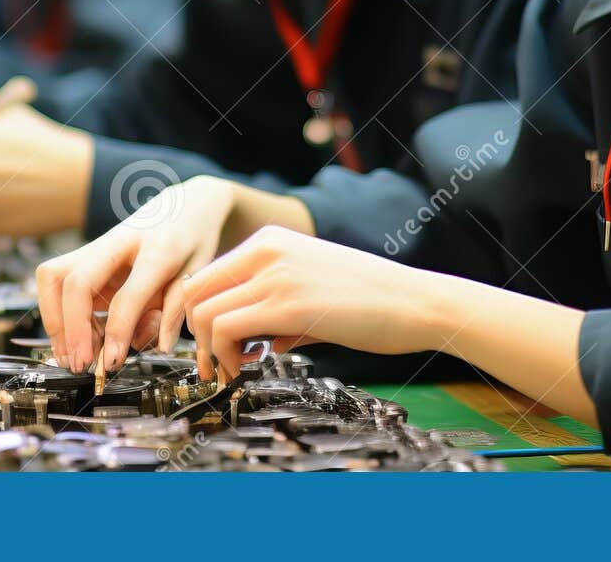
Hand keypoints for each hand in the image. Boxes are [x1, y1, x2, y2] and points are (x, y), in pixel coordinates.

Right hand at [35, 175, 237, 372]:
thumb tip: (160, 347)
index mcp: (158, 248)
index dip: (117, 332)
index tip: (112, 362)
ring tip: (74, 354)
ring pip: (53, 278)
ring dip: (56, 321)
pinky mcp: (86, 257)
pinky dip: (60, 314)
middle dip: (71, 327)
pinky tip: (82, 338)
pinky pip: (58, 283)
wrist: (184, 204)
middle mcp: (119, 242)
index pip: (128, 295)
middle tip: (80, 362)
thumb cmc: (193, 239)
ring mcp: (98, 247)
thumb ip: (176, 309)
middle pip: (75, 281)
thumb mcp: (200, 274)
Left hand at [179, 226, 443, 382]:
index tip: (218, 348)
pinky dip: (226, 356)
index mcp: (270, 241)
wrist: (417, 301)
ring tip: (236, 368)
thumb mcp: (314, 289)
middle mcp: (266, 250)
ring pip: (203, 313)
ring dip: (210, 351)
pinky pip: (226, 329)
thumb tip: (259, 342)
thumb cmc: (374, 301)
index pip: (206, 277)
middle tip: (217, 365)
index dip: (200, 319)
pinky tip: (250, 366)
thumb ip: (279, 309)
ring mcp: (275, 275)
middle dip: (196, 337)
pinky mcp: (287, 305)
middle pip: (193, 293)